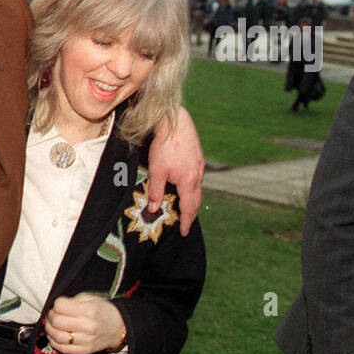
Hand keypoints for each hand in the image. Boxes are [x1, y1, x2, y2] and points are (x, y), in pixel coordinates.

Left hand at [44, 294, 125, 353]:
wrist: (119, 328)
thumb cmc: (103, 311)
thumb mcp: (91, 299)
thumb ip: (73, 300)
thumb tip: (56, 307)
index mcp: (89, 310)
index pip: (60, 306)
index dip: (56, 305)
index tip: (58, 306)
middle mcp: (88, 326)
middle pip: (56, 321)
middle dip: (50, 317)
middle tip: (52, 315)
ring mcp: (86, 340)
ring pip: (57, 337)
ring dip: (49, 330)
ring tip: (51, 326)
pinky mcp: (85, 350)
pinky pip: (63, 349)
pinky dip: (54, 342)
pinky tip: (55, 336)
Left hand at [147, 105, 203, 235]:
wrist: (176, 122)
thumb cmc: (165, 146)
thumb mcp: (157, 171)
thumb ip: (156, 191)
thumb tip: (154, 209)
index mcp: (188, 182)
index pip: (189, 207)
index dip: (187, 221)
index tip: (185, 232)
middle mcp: (198, 175)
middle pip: (196, 200)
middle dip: (191, 213)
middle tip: (186, 224)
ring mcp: (200, 166)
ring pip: (197, 189)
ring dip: (193, 200)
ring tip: (186, 208)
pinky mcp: (198, 158)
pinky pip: (197, 179)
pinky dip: (192, 188)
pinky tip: (186, 187)